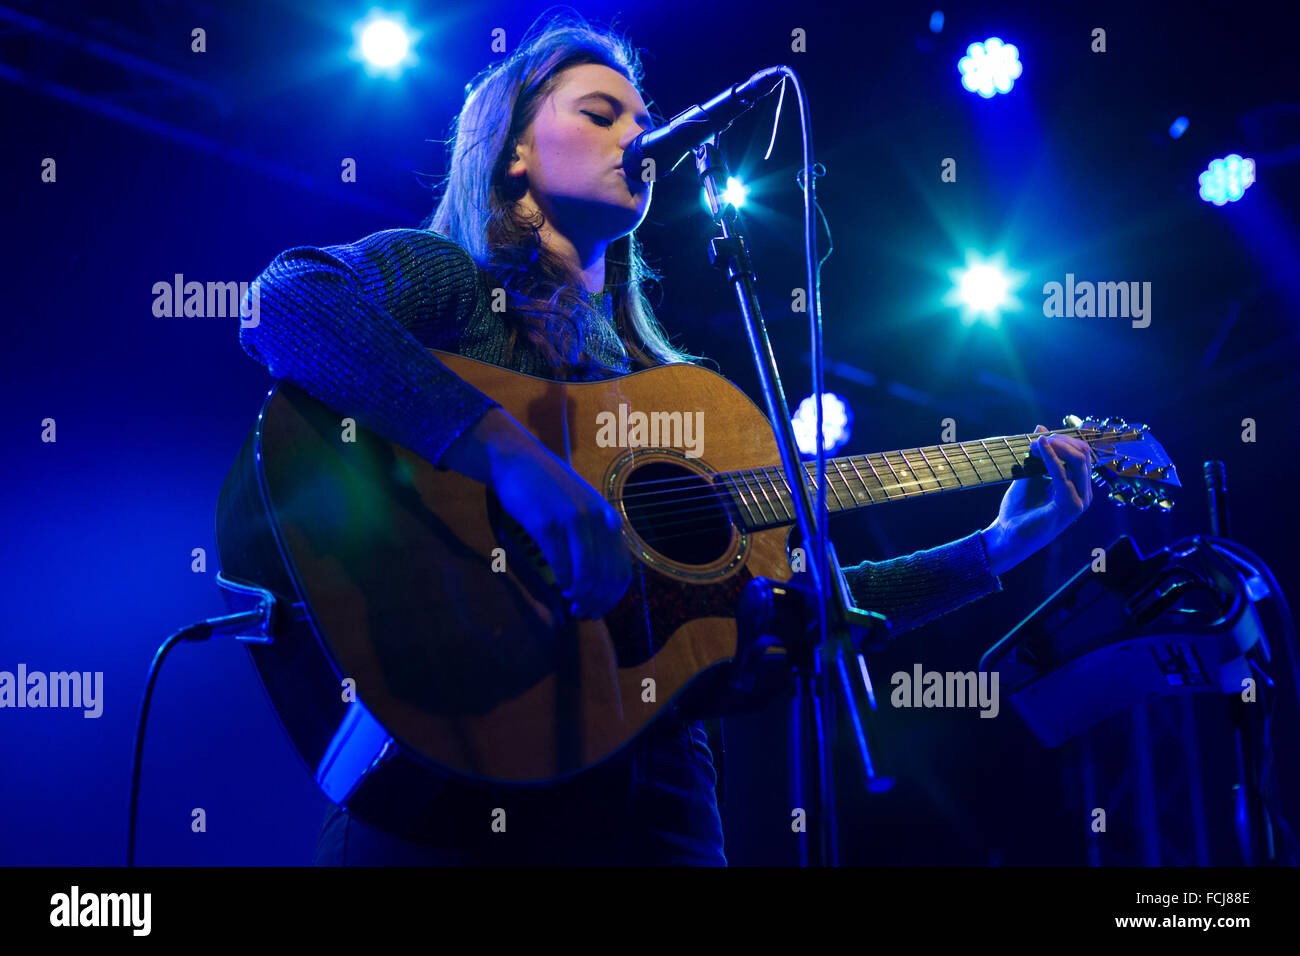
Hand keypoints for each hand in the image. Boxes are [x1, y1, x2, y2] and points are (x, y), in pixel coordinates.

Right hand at [489, 435, 633, 619]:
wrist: (519, 459)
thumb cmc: (550, 489)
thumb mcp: (584, 509)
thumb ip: (595, 537)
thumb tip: (599, 582)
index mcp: (610, 519)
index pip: (622, 571)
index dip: (612, 598)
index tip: (598, 610)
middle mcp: (598, 520)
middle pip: (605, 577)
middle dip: (596, 601)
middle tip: (582, 612)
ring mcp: (574, 521)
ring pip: (587, 573)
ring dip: (580, 595)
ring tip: (571, 603)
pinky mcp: (548, 523)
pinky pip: (561, 563)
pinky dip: (562, 580)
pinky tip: (559, 585)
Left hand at [981, 425, 1093, 575]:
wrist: (1007, 536)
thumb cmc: (1018, 510)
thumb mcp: (1028, 476)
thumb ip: (1038, 455)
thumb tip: (1042, 428)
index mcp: (1077, 486)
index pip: (1080, 453)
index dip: (1059, 440)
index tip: (1035, 438)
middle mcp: (1083, 493)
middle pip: (1082, 453)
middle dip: (1059, 441)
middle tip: (1034, 441)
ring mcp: (1080, 501)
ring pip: (1078, 460)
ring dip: (1055, 447)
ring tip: (1033, 445)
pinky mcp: (1070, 507)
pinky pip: (1063, 476)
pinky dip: (1051, 459)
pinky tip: (1038, 448)